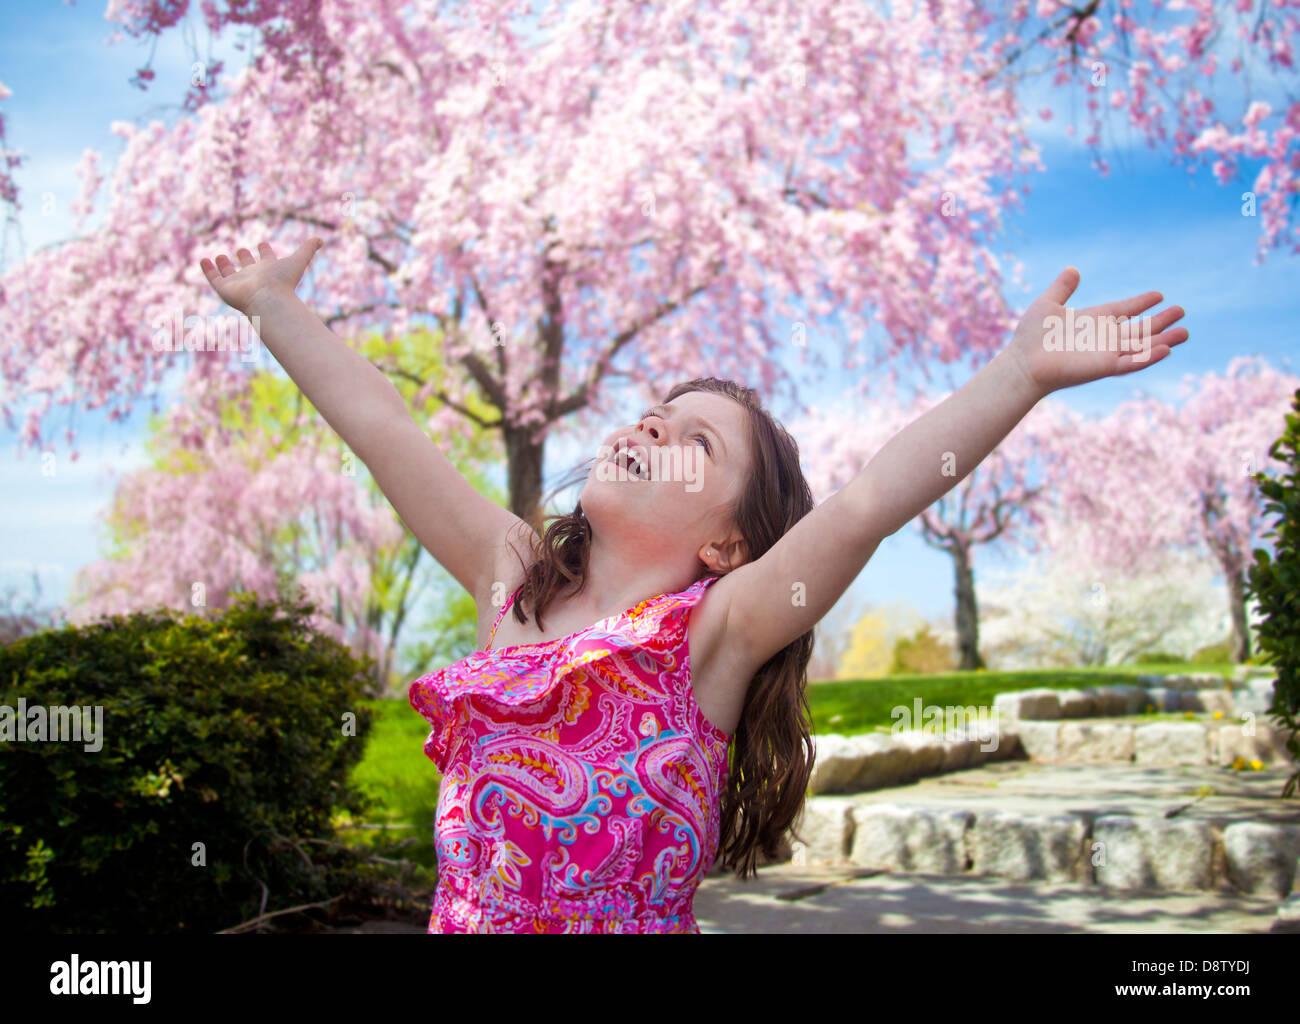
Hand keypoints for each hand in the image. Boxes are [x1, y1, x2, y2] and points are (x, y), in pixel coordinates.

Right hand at [199, 237, 322, 313]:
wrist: (268, 299)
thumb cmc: (283, 281)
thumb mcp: (298, 260)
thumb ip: (308, 249)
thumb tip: (321, 239)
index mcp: (269, 269)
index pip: (267, 258)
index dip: (265, 251)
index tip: (262, 244)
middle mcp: (253, 276)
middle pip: (248, 266)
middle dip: (244, 258)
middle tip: (241, 250)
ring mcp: (238, 283)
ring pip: (229, 273)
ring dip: (224, 265)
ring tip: (219, 256)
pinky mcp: (224, 289)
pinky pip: (213, 277)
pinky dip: (208, 269)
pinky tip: (203, 260)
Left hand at [1007, 266, 1188, 395]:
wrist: (1022, 363)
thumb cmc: (1031, 337)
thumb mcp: (1048, 304)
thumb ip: (1062, 288)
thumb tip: (1072, 269)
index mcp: (1093, 321)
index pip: (1124, 310)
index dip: (1141, 303)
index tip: (1159, 295)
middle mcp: (1103, 338)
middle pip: (1139, 329)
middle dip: (1160, 322)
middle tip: (1182, 312)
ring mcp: (1105, 353)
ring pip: (1141, 346)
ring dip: (1162, 340)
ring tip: (1185, 332)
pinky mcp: (1103, 367)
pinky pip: (1131, 363)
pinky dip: (1148, 357)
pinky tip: (1165, 349)